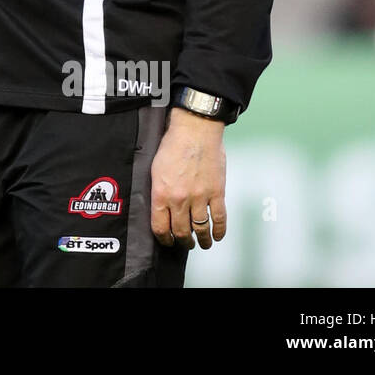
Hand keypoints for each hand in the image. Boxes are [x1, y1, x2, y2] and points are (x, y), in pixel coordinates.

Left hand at [149, 107, 226, 249]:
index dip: (163, 238)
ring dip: (201, 240)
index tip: (167, 241)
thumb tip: (160, 208)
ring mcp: (200, 197)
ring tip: (201, 243)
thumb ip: (158, 190)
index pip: (160, 227)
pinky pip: (219, 219)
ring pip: (200, 229)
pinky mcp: (217, 193)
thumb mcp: (155, 169)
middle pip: (181, 231)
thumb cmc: (173, 145)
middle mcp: (180, 199)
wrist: (195, 130)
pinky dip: (219, 231)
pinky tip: (217, 236)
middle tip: (185, 243)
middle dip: (182, 241)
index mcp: (161, 193)